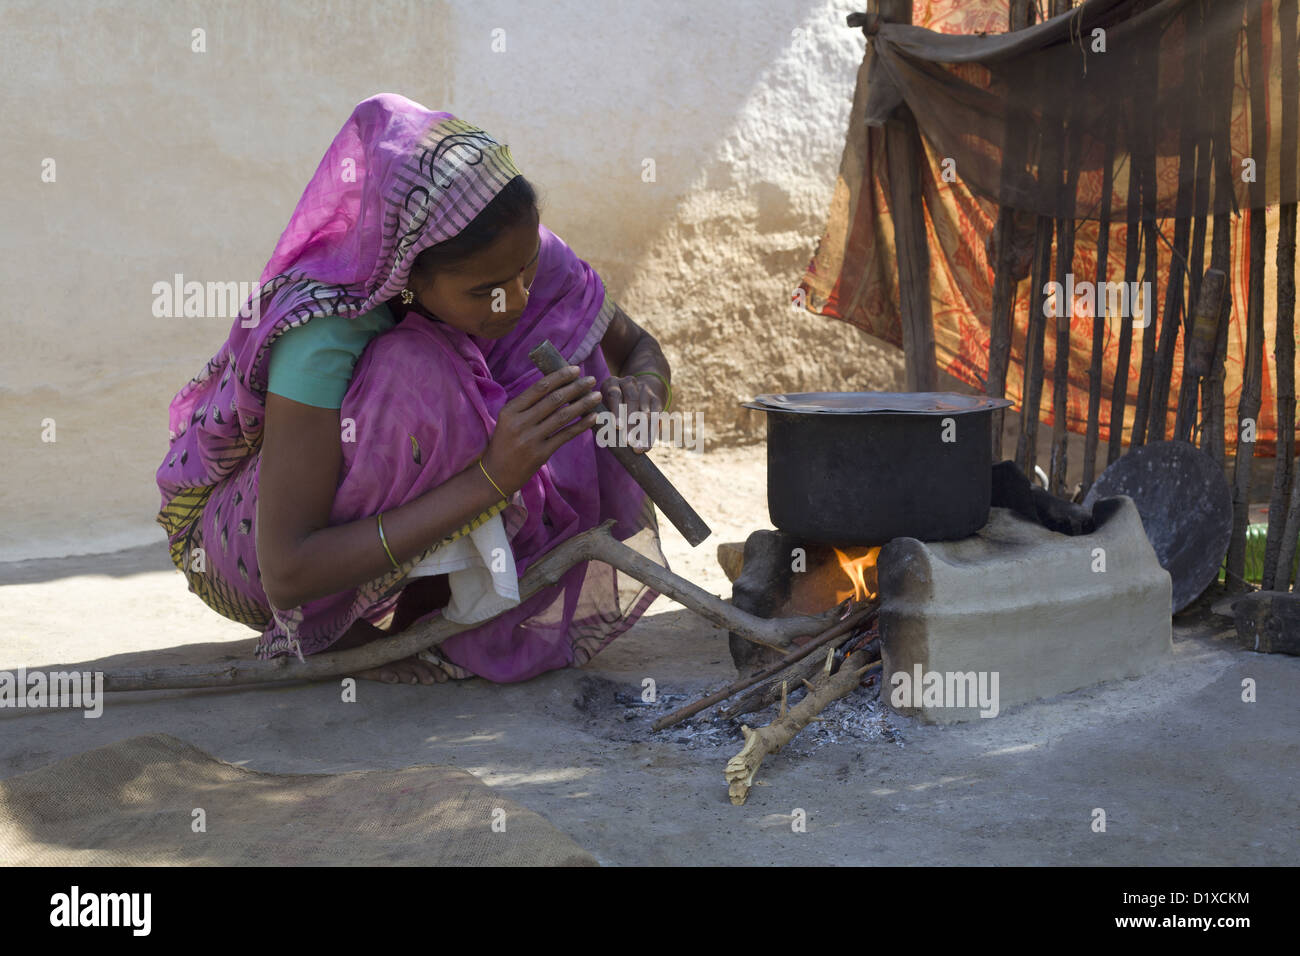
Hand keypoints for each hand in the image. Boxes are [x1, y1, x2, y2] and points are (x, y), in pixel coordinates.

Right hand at [481, 365, 602, 493]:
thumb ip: (527, 405)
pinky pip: (565, 436)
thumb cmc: (505, 443)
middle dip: (575, 387)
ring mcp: (530, 439)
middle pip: (554, 400)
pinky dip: (581, 426)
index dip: (559, 377)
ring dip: (582, 404)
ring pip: (562, 416)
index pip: (539, 388)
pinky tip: (593, 418)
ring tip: (596, 396)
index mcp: (510, 410)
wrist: (495, 474)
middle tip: (591, 379)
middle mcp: (519, 423)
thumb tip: (555, 384)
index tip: (575, 369)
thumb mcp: (508, 420)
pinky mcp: (540, 454)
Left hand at [600, 374, 665, 453]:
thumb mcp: (602, 406)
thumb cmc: (609, 405)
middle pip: (633, 400)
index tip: (617, 427)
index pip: (615, 394)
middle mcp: (629, 383)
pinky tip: (646, 446)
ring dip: (642, 431)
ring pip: (646, 411)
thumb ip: (603, 418)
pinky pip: (656, 418)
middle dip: (631, 422)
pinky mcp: (656, 399)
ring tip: (638, 448)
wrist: (632, 390)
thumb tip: (605, 436)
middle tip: (628, 441)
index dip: (616, 411)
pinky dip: (651, 433)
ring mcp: (644, 389)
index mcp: (612, 383)